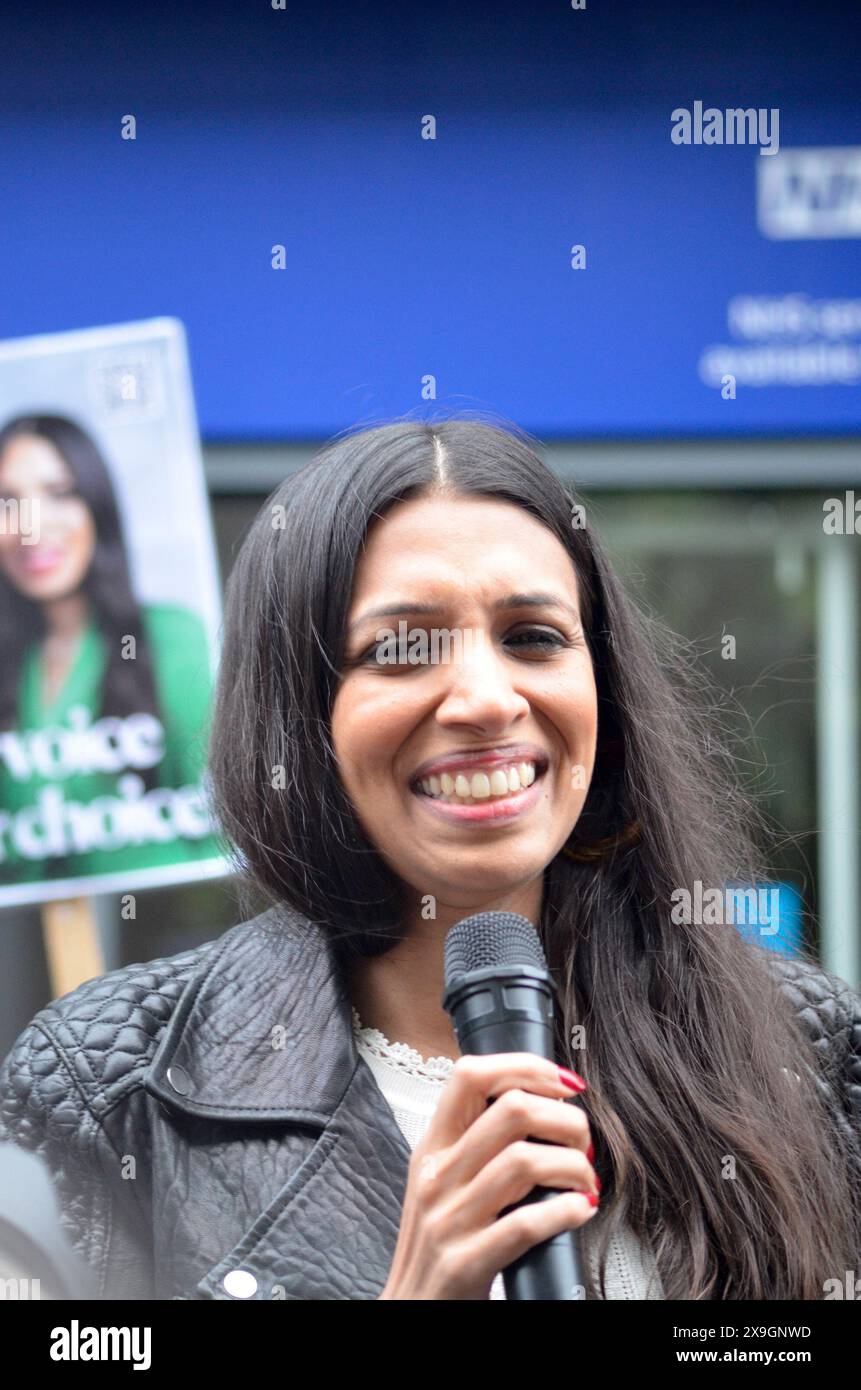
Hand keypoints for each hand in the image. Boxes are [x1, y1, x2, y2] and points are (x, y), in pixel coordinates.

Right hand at [378, 1052, 598, 1299]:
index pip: (471, 1075)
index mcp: (433, 1148)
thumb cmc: (436, 1248)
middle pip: (510, 1111)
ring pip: (524, 1161)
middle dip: (565, 1119)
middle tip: (583, 1141)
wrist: (410, 1312)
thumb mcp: (440, 1184)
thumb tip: (535, 1106)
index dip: (525, 1068)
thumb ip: (473, 1146)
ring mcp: (449, 1220)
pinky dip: (566, 1212)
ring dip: (572, 1166)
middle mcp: (437, 1176)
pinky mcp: (466, 1262)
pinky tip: (579, 1210)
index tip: (563, 1085)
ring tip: (585, 1181)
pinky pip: (526, 1224)